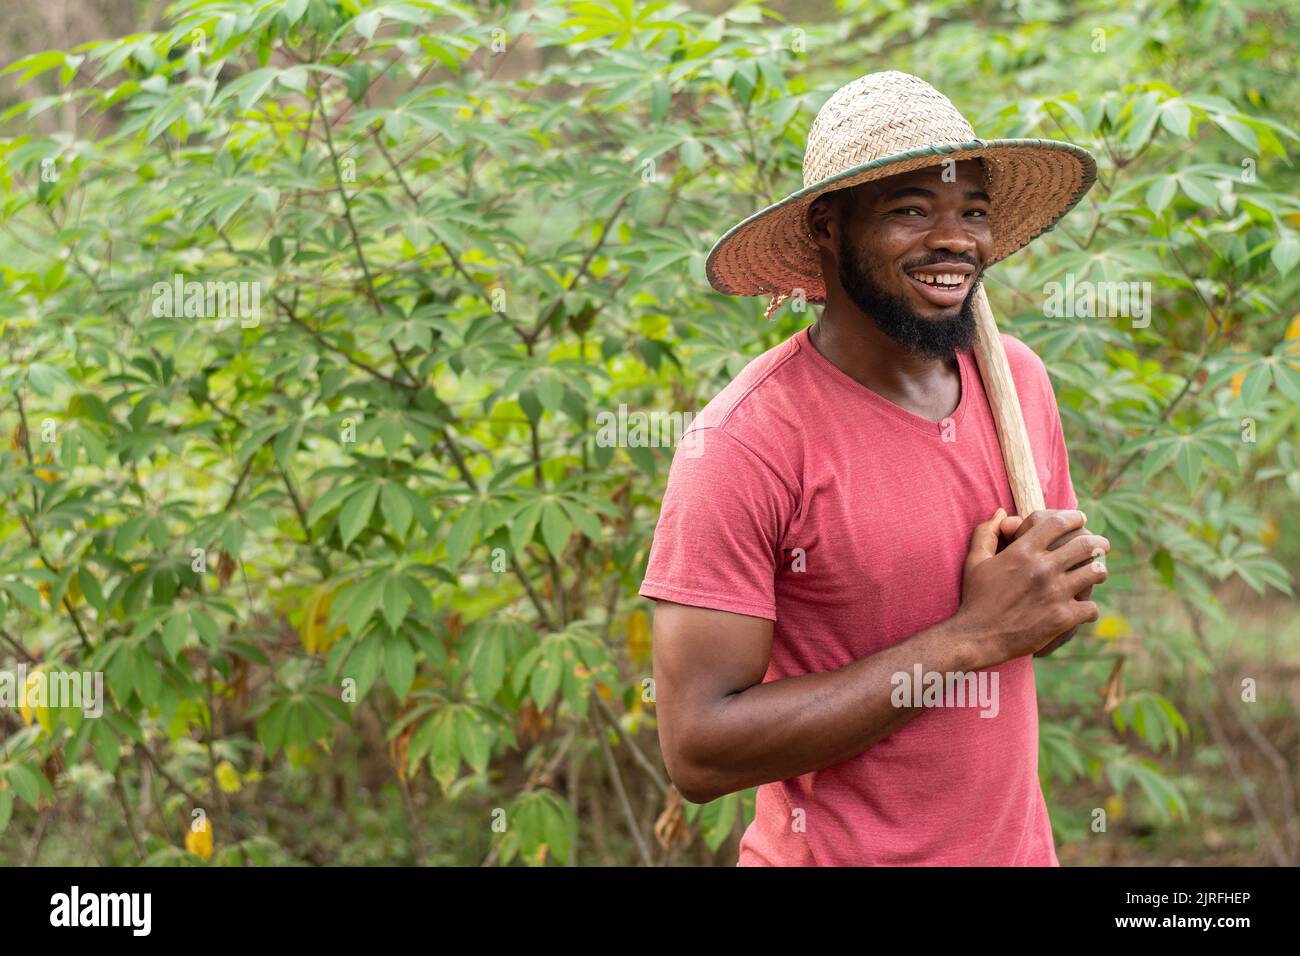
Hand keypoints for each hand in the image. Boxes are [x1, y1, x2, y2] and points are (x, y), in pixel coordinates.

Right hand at [958, 508, 1109, 665]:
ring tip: (1096, 573)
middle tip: (1102, 545)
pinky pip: (1091, 607)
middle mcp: (1042, 568)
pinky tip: (1082, 609)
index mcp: (1022, 551)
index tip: (1079, 519)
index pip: (1058, 523)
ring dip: (1098, 571)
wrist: (977, 637)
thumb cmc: (976, 597)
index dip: (1073, 518)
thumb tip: (1001, 512)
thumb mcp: (975, 560)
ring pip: (1096, 572)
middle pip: (1085, 544)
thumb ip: (986, 532)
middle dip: (1098, 542)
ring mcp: (1055, 593)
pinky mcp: (1062, 618)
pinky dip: (1088, 609)